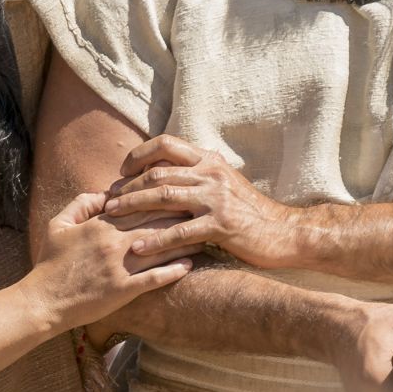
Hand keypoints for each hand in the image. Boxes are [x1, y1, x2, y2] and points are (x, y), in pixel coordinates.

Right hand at [24, 191, 192, 332]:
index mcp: (100, 225)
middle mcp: (114, 243)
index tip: (181, 189)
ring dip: (184, 241)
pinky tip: (190, 265)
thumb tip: (107, 193)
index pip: (139, 204)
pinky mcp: (123, 291)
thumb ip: (82, 204)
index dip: (162, 196)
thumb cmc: (50, 263)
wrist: (43, 301)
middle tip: (201, 207)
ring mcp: (120, 267)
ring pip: (161, 248)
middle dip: (181, 214)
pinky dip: (174, 270)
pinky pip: (154, 278)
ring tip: (205, 235)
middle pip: (156, 222)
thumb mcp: (58, 224)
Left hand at [102, 135, 302, 268]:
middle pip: (158, 171)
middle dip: (129, 185)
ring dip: (133, 205)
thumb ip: (199, 174)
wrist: (284, 233)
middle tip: (108, 198)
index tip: (122, 170)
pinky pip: (179, 231)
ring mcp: (215, 198)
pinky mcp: (220, 225)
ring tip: (111, 215)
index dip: (140, 154)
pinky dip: (155, 239)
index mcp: (210, 161)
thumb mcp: (226, 182)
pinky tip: (137, 248)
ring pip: (164, 195)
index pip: (167, 143)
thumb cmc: (251, 211)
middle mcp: (211, 173)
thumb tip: (167, 171)